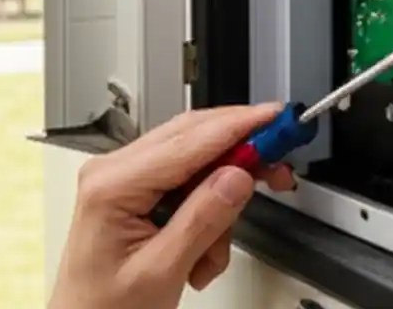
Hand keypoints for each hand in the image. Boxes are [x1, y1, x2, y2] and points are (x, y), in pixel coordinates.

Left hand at [49, 104, 295, 308]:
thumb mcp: (161, 272)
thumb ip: (202, 220)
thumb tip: (239, 176)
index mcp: (113, 184)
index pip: (191, 140)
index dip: (241, 126)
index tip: (278, 121)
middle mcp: (115, 171)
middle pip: (195, 137)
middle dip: (241, 156)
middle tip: (279, 169)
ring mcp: (125, 179)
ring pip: (198, 162)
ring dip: (220, 203)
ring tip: (214, 251)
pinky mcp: (136, 192)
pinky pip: (188, 184)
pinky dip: (207, 214)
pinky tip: (201, 251)